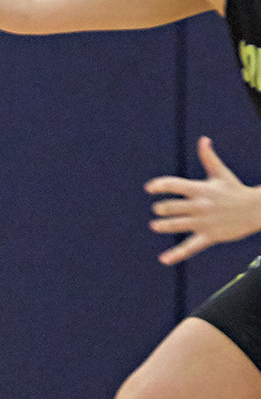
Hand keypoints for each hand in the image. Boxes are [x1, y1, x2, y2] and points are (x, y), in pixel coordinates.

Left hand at [146, 136, 260, 264]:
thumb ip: (208, 157)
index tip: (149, 188)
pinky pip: (190, 247)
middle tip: (159, 209)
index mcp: (200, 189)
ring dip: (163, 225)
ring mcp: (204, 222)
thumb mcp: (221, 174)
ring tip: (156, 225)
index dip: (159, 185)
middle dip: (161, 208)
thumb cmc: (235, 190)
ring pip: (176, 225)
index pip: (173, 185)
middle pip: (171, 206)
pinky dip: (176, 254)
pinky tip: (163, 259)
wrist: (257, 209)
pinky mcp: (210, 236)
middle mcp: (200, 205)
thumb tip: (203, 139)